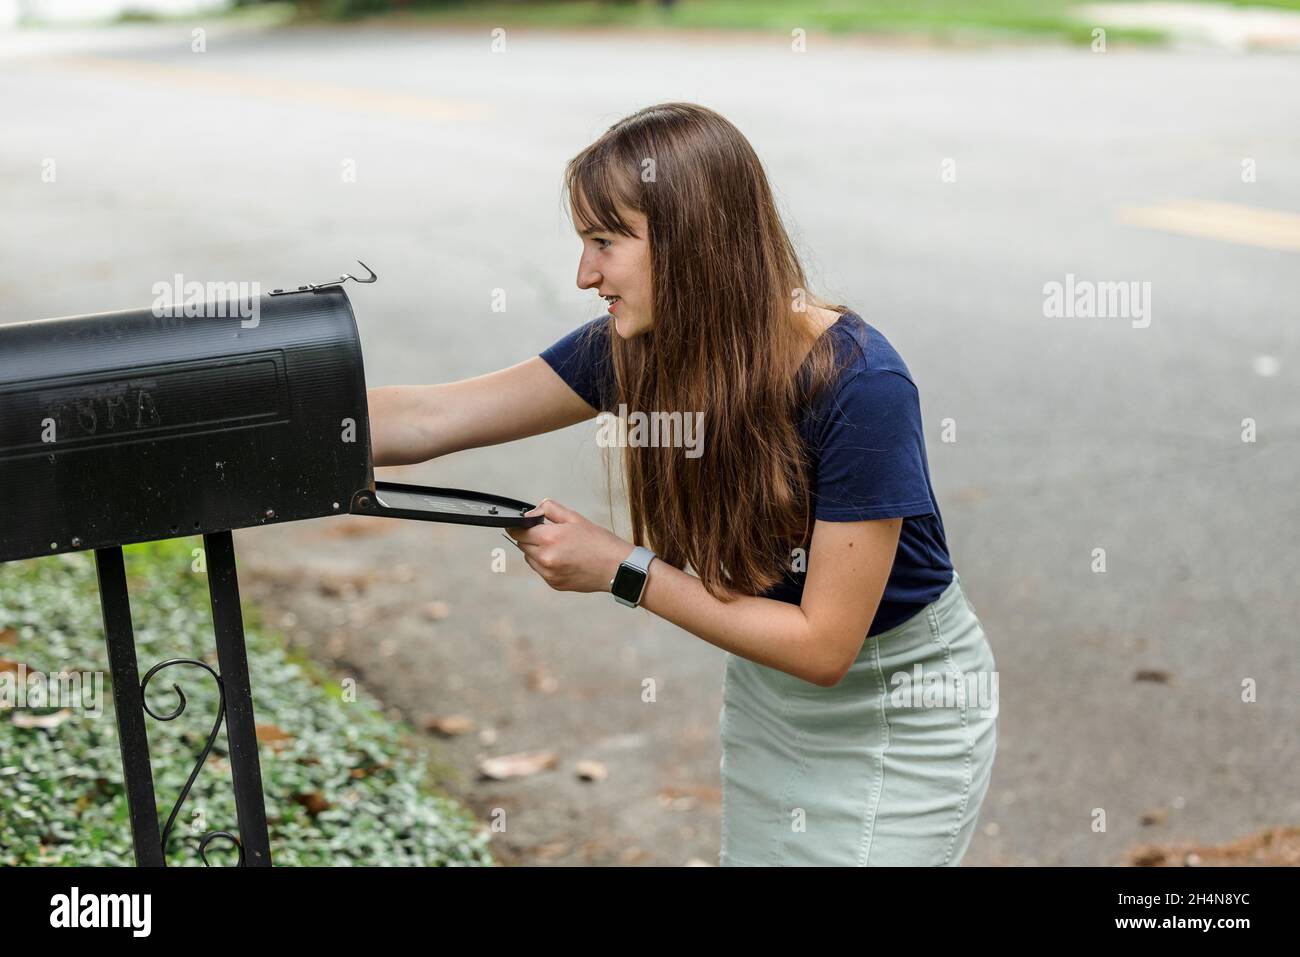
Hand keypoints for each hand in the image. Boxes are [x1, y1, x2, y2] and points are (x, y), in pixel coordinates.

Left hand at [505, 499, 633, 593]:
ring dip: (536, 551)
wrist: (617, 567)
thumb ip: (549, 509)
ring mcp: (549, 573)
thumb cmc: (599, 541)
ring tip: (559, 547)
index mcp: (549, 538)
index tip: (521, 523)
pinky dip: (546, 564)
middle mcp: (545, 558)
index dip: (518, 525)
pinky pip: (541, 570)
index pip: (518, 531)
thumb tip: (531, 512)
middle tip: (548, 533)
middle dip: (529, 537)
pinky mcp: (554, 584)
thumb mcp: (574, 518)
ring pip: (529, 558)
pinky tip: (564, 559)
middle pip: (521, 545)